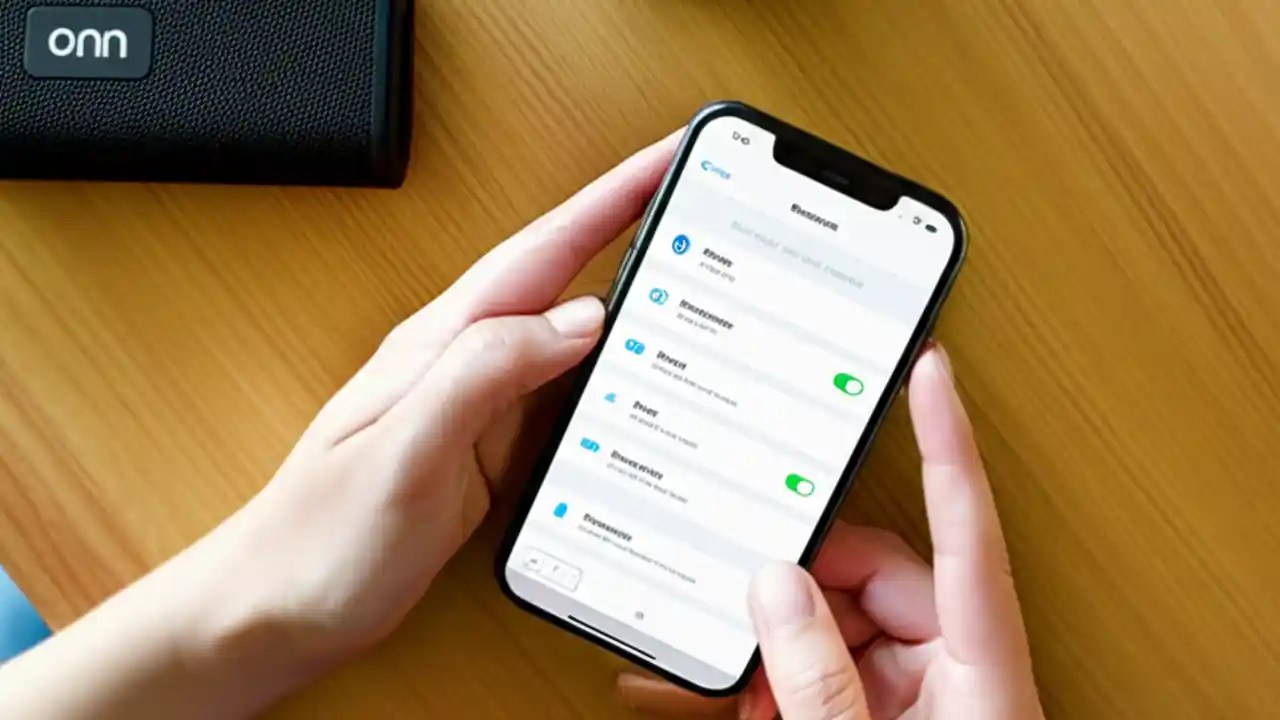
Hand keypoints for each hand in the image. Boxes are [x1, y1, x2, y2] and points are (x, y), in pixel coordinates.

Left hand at [197, 132, 678, 662]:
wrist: (276, 609)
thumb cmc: (322, 538)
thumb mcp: (404, 453)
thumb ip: (482, 376)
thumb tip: (577, 318)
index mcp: (440, 345)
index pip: (541, 253)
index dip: (610, 200)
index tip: (669, 157)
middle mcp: (462, 362)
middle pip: (561, 279)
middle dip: (631, 229)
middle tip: (700, 203)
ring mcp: (476, 405)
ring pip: (568, 336)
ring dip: (628, 299)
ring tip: (689, 277)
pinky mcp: (486, 448)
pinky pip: (563, 395)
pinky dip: (610, 374)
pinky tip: (638, 379)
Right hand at [619, 345, 1043, 718]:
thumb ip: (820, 679)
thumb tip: (774, 588)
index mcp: (981, 669)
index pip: (965, 530)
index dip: (949, 443)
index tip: (932, 374)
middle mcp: (945, 671)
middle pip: (870, 580)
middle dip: (793, 583)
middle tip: (732, 583)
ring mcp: (901, 697)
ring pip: (820, 629)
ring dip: (757, 644)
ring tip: (695, 654)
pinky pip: (799, 677)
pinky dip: (744, 681)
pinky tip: (680, 682)